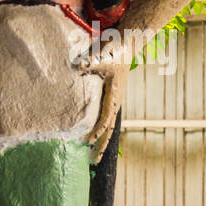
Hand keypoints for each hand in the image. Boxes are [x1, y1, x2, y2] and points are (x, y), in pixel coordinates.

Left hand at [81, 37, 130, 161]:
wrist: (125, 44)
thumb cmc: (113, 50)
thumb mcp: (103, 53)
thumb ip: (91, 60)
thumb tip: (80, 66)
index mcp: (115, 94)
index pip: (106, 116)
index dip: (98, 129)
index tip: (89, 141)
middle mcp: (116, 101)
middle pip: (109, 128)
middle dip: (102, 145)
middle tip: (93, 161)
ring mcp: (114, 101)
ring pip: (108, 125)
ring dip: (101, 141)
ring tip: (93, 157)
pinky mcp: (110, 99)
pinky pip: (105, 119)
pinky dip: (100, 131)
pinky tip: (93, 139)